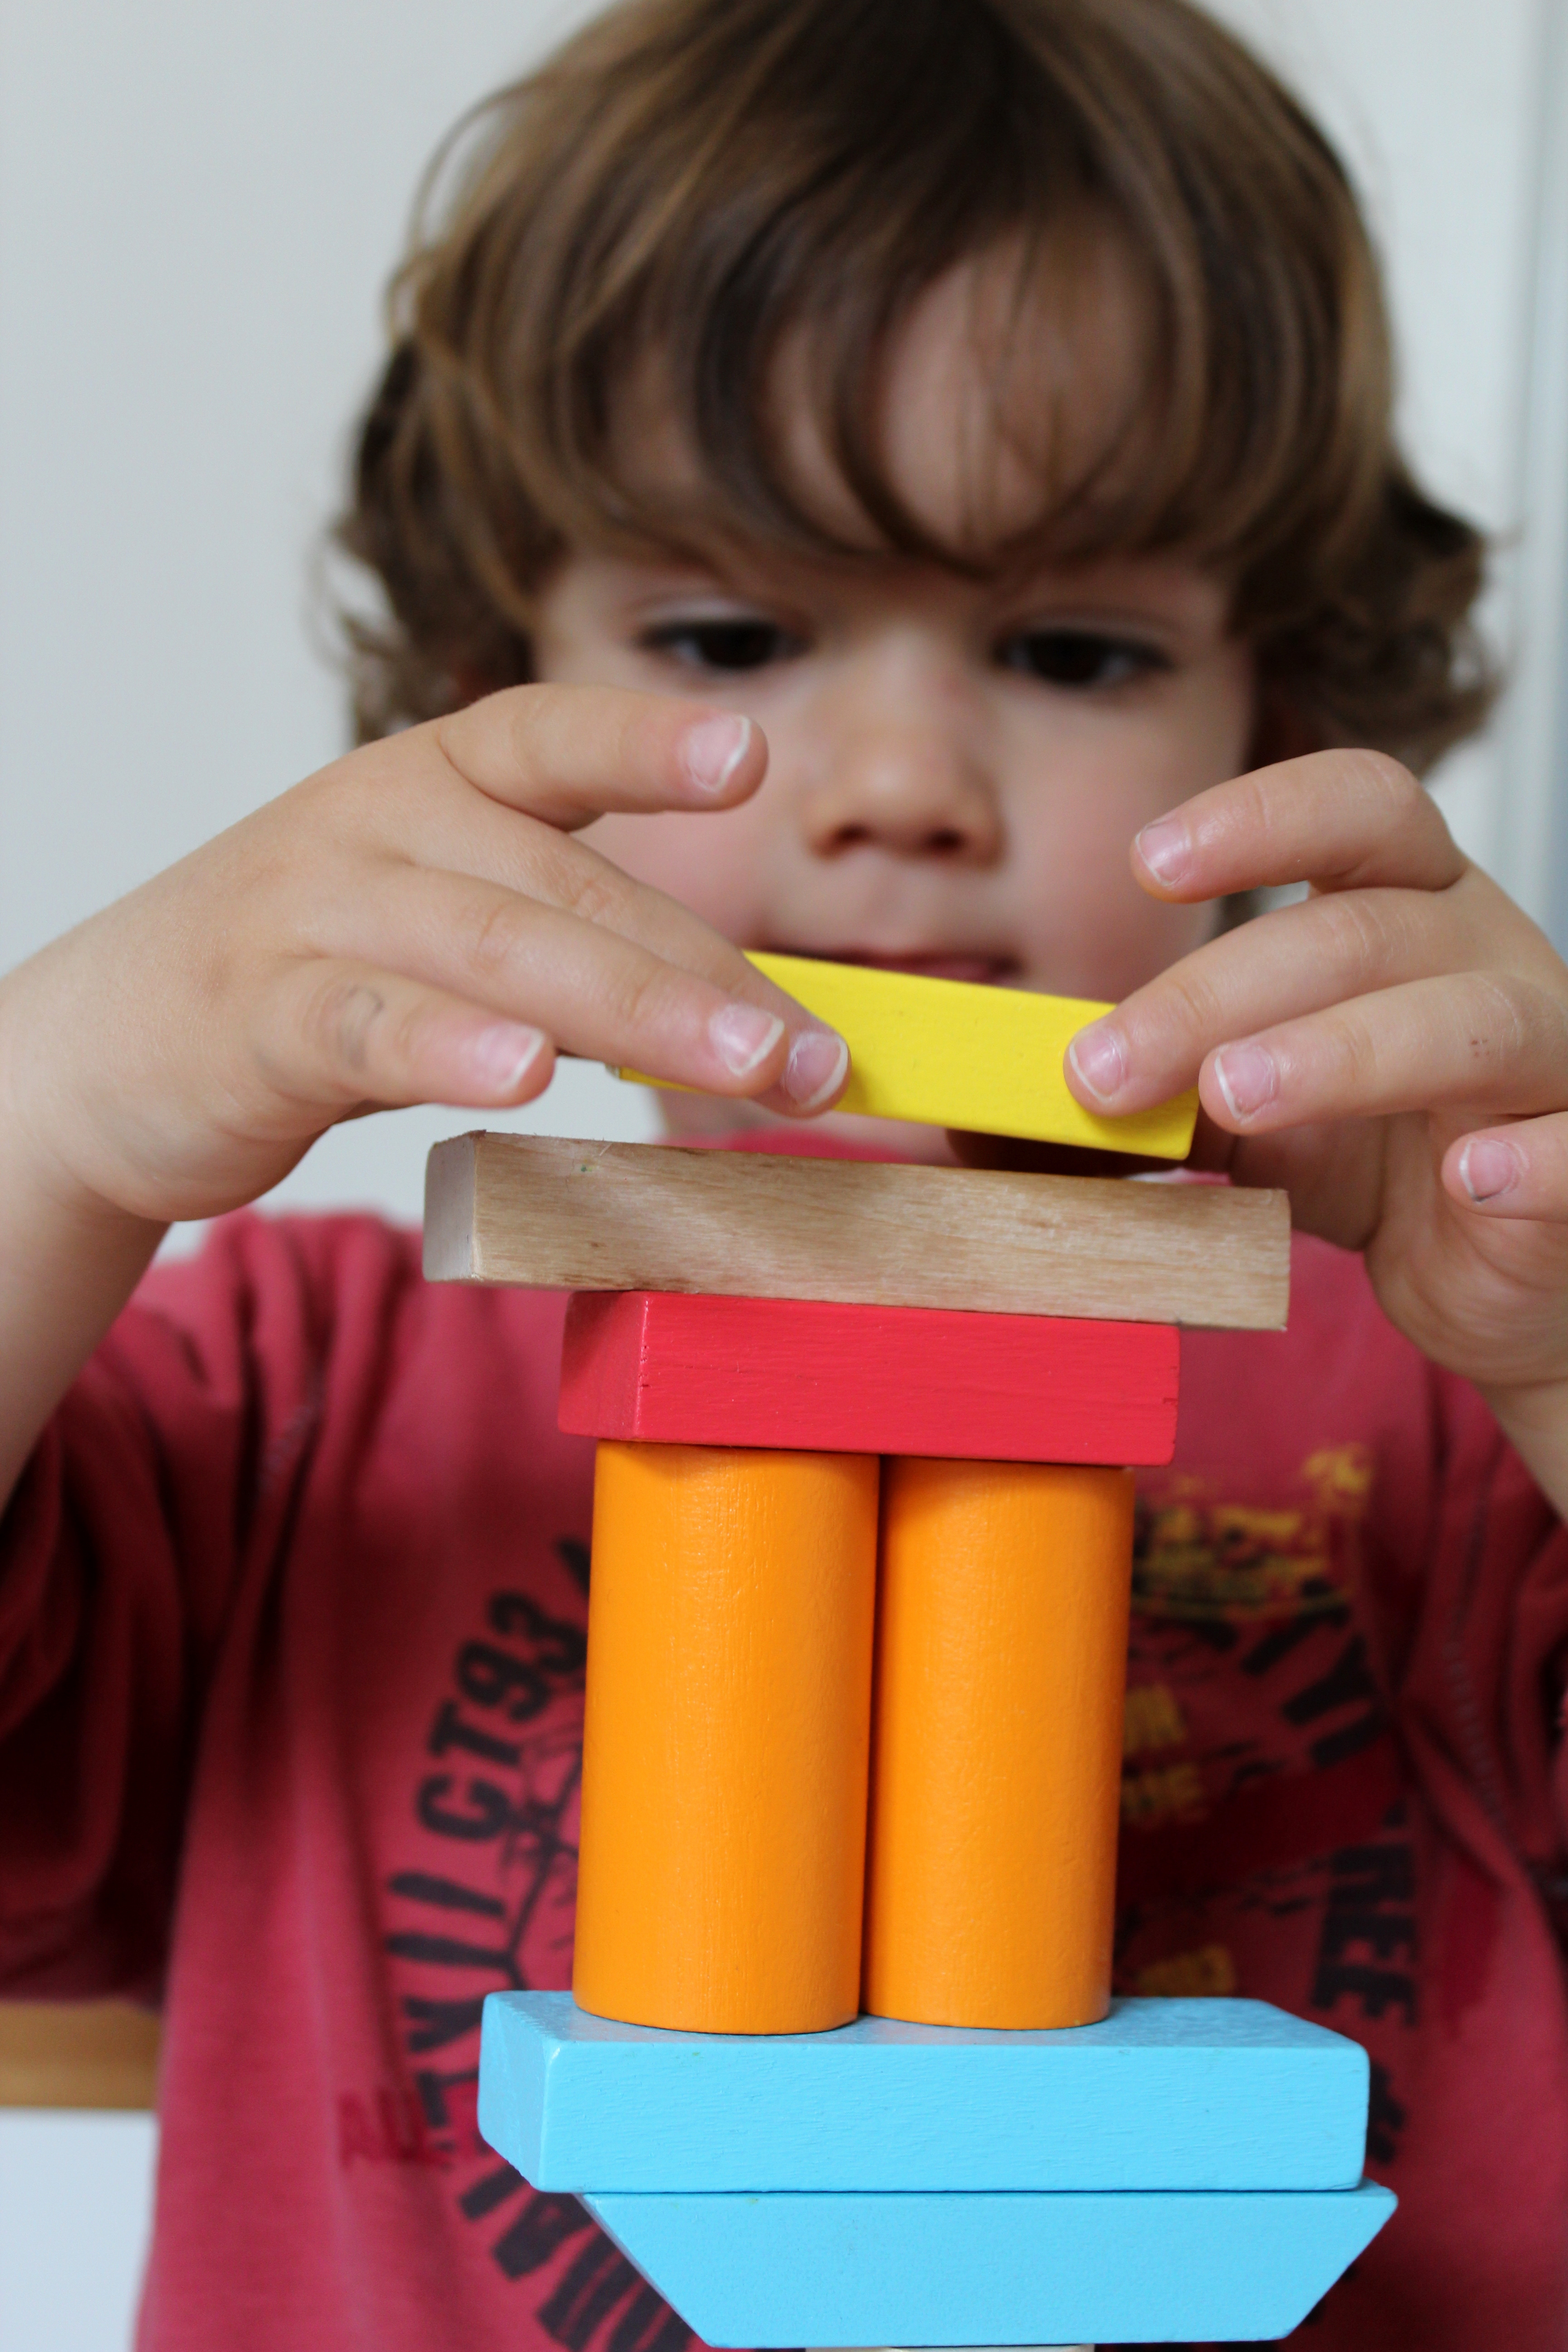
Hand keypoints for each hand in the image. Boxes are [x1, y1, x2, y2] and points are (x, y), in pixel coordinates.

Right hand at [0, 684, 847, 1230]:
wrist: (107, 1046)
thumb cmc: (314, 978)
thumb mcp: (443, 925)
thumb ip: (569, 945)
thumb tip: (735, 1014)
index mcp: (433, 781)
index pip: (549, 738)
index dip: (646, 741)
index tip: (747, 755)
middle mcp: (376, 821)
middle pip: (565, 886)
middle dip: (701, 974)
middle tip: (811, 1054)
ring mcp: (311, 912)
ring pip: (492, 950)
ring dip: (626, 1012)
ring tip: (735, 1064)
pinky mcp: (258, 1017)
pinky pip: (367, 1026)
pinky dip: (449, 1050)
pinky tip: (522, 1077)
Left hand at [1063, 752, 1567, 1414]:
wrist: (1502, 1276)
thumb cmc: (1375, 1161)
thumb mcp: (1236, 1119)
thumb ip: (1132, 1104)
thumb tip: (973, 1121)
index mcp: (1413, 908)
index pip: (1359, 806)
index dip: (1259, 815)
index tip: (1147, 861)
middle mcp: (1493, 955)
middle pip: (1364, 928)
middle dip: (1218, 990)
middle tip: (1105, 1067)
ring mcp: (1555, 1055)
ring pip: (1470, 1016)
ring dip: (1341, 1052)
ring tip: (1234, 1100)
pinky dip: (1528, 1161)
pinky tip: (1467, 1181)